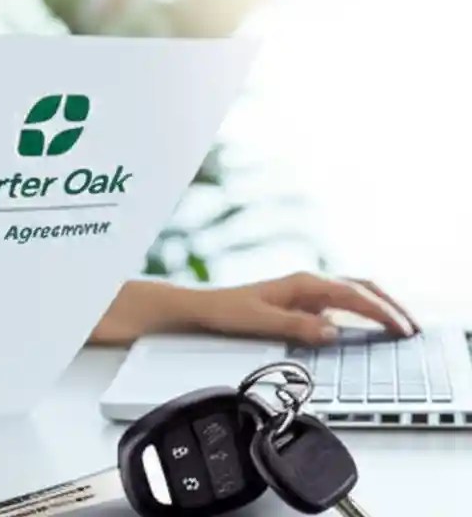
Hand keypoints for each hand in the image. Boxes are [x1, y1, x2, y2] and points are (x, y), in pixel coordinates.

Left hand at [193, 272, 417, 344]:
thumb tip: (332, 332)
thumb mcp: (261, 322)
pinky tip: (370, 325)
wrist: (204, 308)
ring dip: (379, 306)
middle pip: (361, 288)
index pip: (353, 295)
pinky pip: (342, 304)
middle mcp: (309, 284)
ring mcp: (307, 293)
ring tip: (401, 324)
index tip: (400, 327)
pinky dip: (363, 311)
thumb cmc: (228, 311)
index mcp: (303, 284)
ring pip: (354, 293)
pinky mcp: (303, 304)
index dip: (380, 312)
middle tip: (412, 327)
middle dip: (389, 305)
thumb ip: (297, 327)